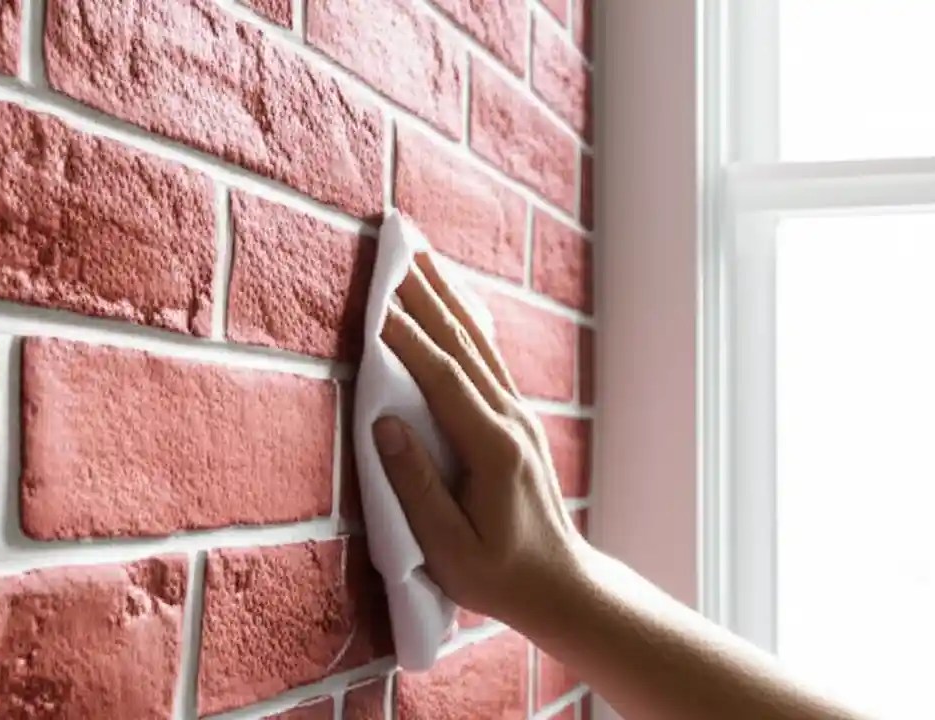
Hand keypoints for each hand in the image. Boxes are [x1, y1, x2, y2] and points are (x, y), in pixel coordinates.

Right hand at [373, 253, 584, 629]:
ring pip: (479, 345)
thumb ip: (416, 486)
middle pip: (464, 345)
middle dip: (427, 296)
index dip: (407, 337)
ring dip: (448, 299)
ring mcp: (520, 418)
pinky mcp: (518, 423)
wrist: (560, 585)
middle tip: (398, 249)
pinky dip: (466, 324)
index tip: (374, 299)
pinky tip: (453, 307)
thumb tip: (384, 424)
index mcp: (494, 449)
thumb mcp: (450, 547)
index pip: (443, 378)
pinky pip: (488, 359)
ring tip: (421, 259)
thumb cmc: (499, 576)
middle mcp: (511, 421)